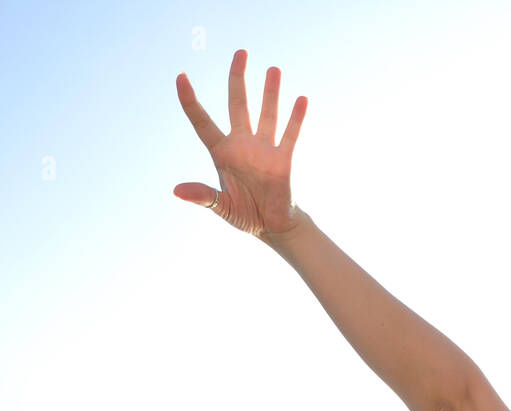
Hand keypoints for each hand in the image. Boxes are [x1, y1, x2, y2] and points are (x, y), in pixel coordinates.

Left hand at [173, 49, 307, 243]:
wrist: (273, 226)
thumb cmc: (245, 215)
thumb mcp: (221, 207)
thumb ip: (202, 196)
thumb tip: (177, 191)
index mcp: (221, 153)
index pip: (202, 121)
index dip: (190, 100)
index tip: (181, 76)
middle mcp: (242, 144)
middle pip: (238, 104)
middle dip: (238, 78)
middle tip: (241, 53)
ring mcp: (264, 149)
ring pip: (267, 114)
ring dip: (270, 92)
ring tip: (273, 69)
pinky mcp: (284, 159)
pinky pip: (290, 135)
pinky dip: (296, 118)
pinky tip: (301, 99)